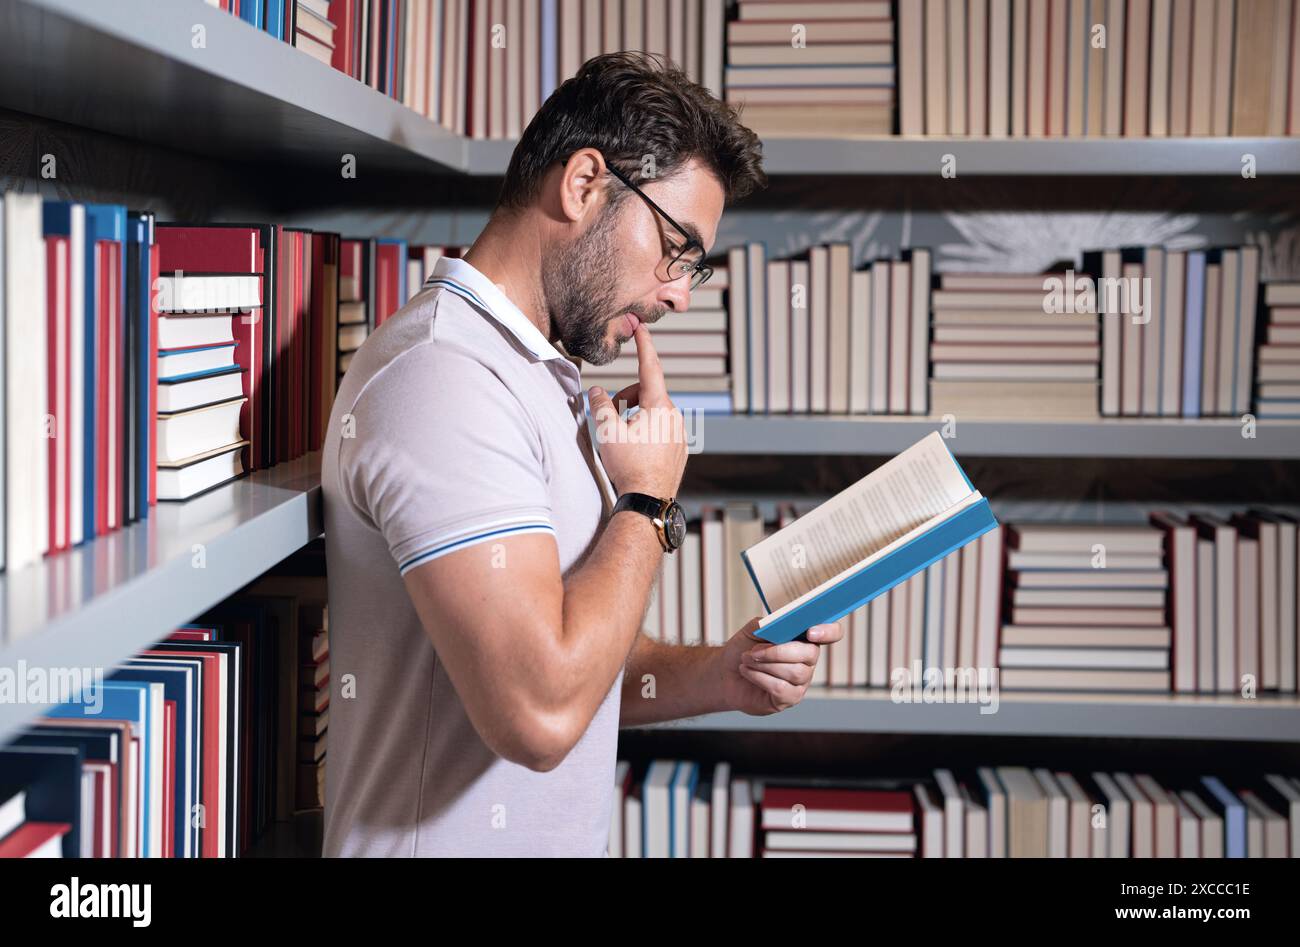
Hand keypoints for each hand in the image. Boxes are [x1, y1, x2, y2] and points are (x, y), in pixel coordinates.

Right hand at [586, 323, 686, 498]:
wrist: (648, 500)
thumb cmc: (630, 467)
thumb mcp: (608, 432)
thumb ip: (601, 406)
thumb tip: (596, 391)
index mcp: (660, 407)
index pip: (651, 368)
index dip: (644, 346)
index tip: (642, 328)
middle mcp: (675, 417)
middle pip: (647, 394)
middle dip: (627, 399)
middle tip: (611, 417)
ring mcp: (680, 434)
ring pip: (655, 413)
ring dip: (636, 416)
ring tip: (622, 438)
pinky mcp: (680, 449)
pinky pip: (662, 430)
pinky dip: (647, 431)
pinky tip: (636, 451)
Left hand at [718, 618, 841, 715]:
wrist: (726, 673)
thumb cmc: (743, 650)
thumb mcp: (753, 630)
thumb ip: (768, 623)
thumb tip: (778, 622)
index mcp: (804, 639)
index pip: (832, 633)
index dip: (828, 632)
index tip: (811, 632)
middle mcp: (808, 660)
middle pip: (809, 654)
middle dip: (778, 652)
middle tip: (754, 651)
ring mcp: (801, 681)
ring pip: (794, 672)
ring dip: (765, 665)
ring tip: (746, 660)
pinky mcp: (790, 698)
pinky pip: (781, 688)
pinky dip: (760, 678)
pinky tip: (747, 672)